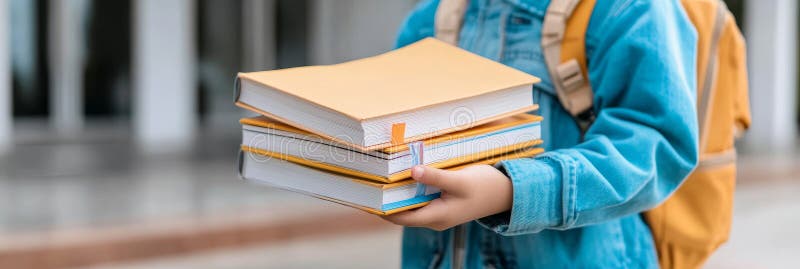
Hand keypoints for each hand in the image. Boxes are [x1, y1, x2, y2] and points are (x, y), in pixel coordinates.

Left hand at [381, 164, 512, 230]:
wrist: (506, 193)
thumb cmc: (484, 188)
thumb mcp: (459, 180)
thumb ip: (435, 177)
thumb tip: (413, 171)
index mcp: (436, 216)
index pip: (399, 217)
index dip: (381, 209)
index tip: (365, 196)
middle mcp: (434, 217)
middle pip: (402, 211)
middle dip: (387, 198)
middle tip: (371, 180)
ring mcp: (438, 211)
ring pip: (411, 203)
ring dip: (399, 192)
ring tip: (382, 175)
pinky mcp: (442, 202)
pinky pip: (421, 198)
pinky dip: (411, 188)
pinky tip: (405, 174)